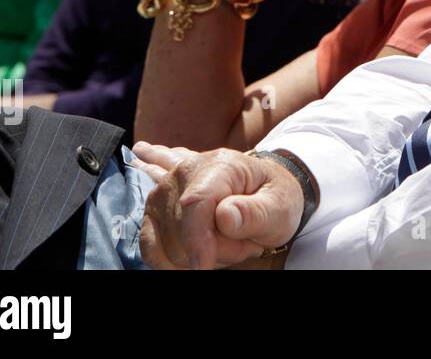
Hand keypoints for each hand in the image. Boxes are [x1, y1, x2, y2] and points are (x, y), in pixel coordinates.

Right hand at [138, 144, 304, 269]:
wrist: (264, 193)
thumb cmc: (273, 199)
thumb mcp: (280, 206)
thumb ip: (256, 212)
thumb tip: (225, 216)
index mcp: (221, 165)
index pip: (197, 202)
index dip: (198, 239)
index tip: (203, 266)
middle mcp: (185, 171)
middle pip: (182, 228)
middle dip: (214, 250)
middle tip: (245, 244)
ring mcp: (165, 190)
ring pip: (166, 243)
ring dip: (197, 256)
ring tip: (228, 243)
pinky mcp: (155, 210)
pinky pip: (150, 247)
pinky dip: (171, 262)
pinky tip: (196, 256)